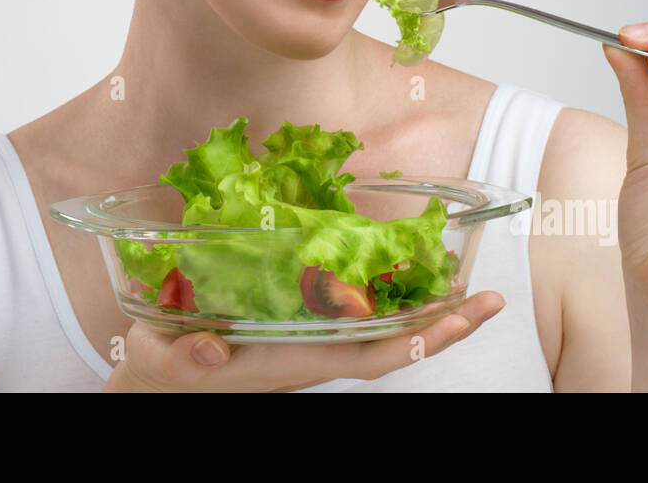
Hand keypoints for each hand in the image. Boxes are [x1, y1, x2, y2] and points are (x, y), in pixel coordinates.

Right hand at [101, 290, 504, 391]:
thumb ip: (185, 357)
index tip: (456, 320)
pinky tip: (401, 267)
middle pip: (391, 343)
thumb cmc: (161, 367)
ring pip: (379, 326)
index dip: (416, 340)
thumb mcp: (162, 359)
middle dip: (442, 324)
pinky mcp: (297, 324)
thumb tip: (216, 349)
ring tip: (462, 275)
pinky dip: (385, 292)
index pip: (367, 355)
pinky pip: (354, 311)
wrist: (157, 378)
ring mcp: (308, 340)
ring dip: (422, 305)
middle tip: (490, 295)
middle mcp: (311, 352)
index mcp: (289, 361)